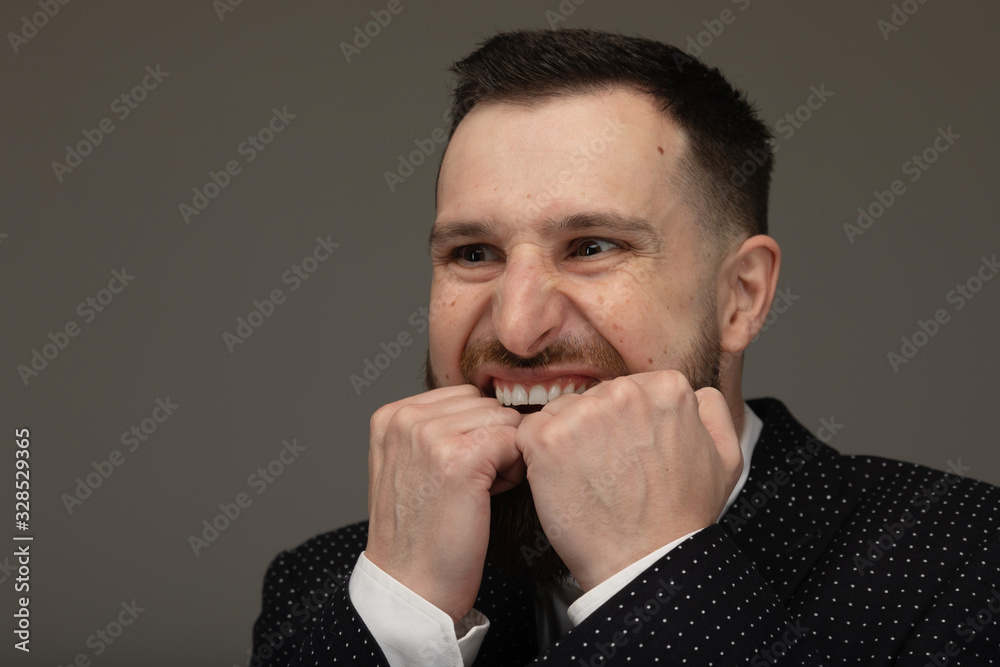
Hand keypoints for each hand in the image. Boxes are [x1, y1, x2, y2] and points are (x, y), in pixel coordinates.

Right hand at [365, 385, 525, 620]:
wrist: (411, 585)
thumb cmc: (417, 534)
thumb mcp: (406, 467)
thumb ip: (431, 429)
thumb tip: (485, 404)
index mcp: (390, 416)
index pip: (462, 395)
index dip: (474, 431)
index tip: (458, 471)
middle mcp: (406, 419)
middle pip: (485, 403)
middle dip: (492, 439)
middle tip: (474, 484)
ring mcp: (430, 436)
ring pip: (503, 419)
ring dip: (505, 453)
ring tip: (480, 491)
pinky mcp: (460, 458)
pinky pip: (514, 440)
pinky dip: (514, 469)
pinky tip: (491, 495)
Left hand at [514, 370, 742, 590]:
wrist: (644, 562)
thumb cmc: (681, 517)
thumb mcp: (726, 460)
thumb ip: (713, 412)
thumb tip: (695, 393)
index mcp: (667, 389)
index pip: (629, 389)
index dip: (625, 423)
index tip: (630, 453)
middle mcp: (625, 392)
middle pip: (593, 397)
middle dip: (595, 430)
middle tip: (609, 471)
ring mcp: (583, 413)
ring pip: (561, 412)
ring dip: (566, 440)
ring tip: (587, 478)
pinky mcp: (547, 439)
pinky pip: (530, 431)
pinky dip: (538, 455)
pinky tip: (561, 480)